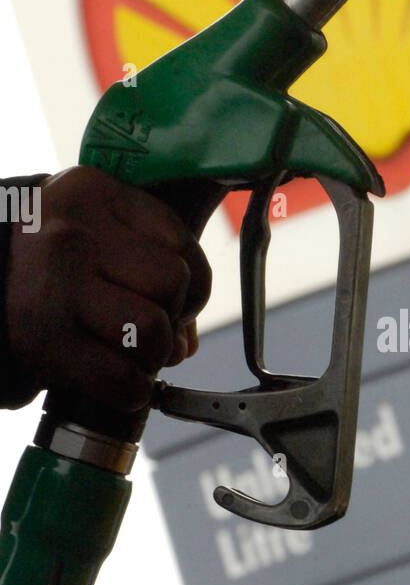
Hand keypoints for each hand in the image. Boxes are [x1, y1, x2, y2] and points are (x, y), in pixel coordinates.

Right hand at [5, 166, 211, 412]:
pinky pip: (121, 377)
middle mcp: (73, 233)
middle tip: (144, 329)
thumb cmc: (44, 266)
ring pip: (152, 329)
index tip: (167, 300)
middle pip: (171, 283)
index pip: (181, 242)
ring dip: (151, 356)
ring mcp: (57, 287)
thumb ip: (148, 268)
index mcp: (91, 193)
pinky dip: (131, 391)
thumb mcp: (91, 238)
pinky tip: (118, 383)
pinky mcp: (45, 342)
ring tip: (128, 353)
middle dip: (171, 317)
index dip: (190, 284)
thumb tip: (185, 340)